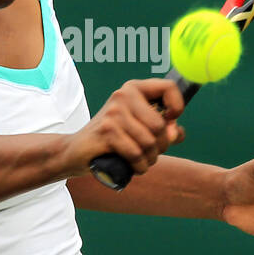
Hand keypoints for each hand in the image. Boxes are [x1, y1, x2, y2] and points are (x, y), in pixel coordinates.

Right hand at [63, 78, 185, 177]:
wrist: (76, 150)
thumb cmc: (112, 138)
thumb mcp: (139, 127)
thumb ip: (164, 128)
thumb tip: (176, 132)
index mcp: (133, 89)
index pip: (169, 87)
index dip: (177, 107)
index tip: (170, 121)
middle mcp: (123, 95)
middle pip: (160, 124)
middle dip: (161, 145)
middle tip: (150, 152)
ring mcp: (113, 113)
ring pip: (149, 142)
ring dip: (150, 159)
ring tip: (141, 160)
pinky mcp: (106, 131)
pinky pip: (136, 153)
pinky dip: (139, 166)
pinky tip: (134, 167)